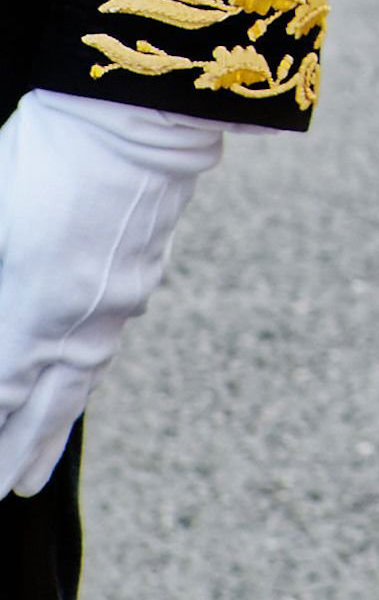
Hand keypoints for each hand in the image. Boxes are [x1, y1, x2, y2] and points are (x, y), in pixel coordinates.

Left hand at [0, 93, 226, 496]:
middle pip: (51, 402)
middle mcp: (89, 313)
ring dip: (56, 420)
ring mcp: (124, 294)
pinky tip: (76, 379)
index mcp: (43, 304)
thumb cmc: (51, 152)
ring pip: (83, 375)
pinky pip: (106, 342)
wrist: (143, 109)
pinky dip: (84, 375)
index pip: (4, 391)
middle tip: (9, 490)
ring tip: (36, 459)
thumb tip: (2, 327)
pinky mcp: (142, 270)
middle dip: (24, 451)